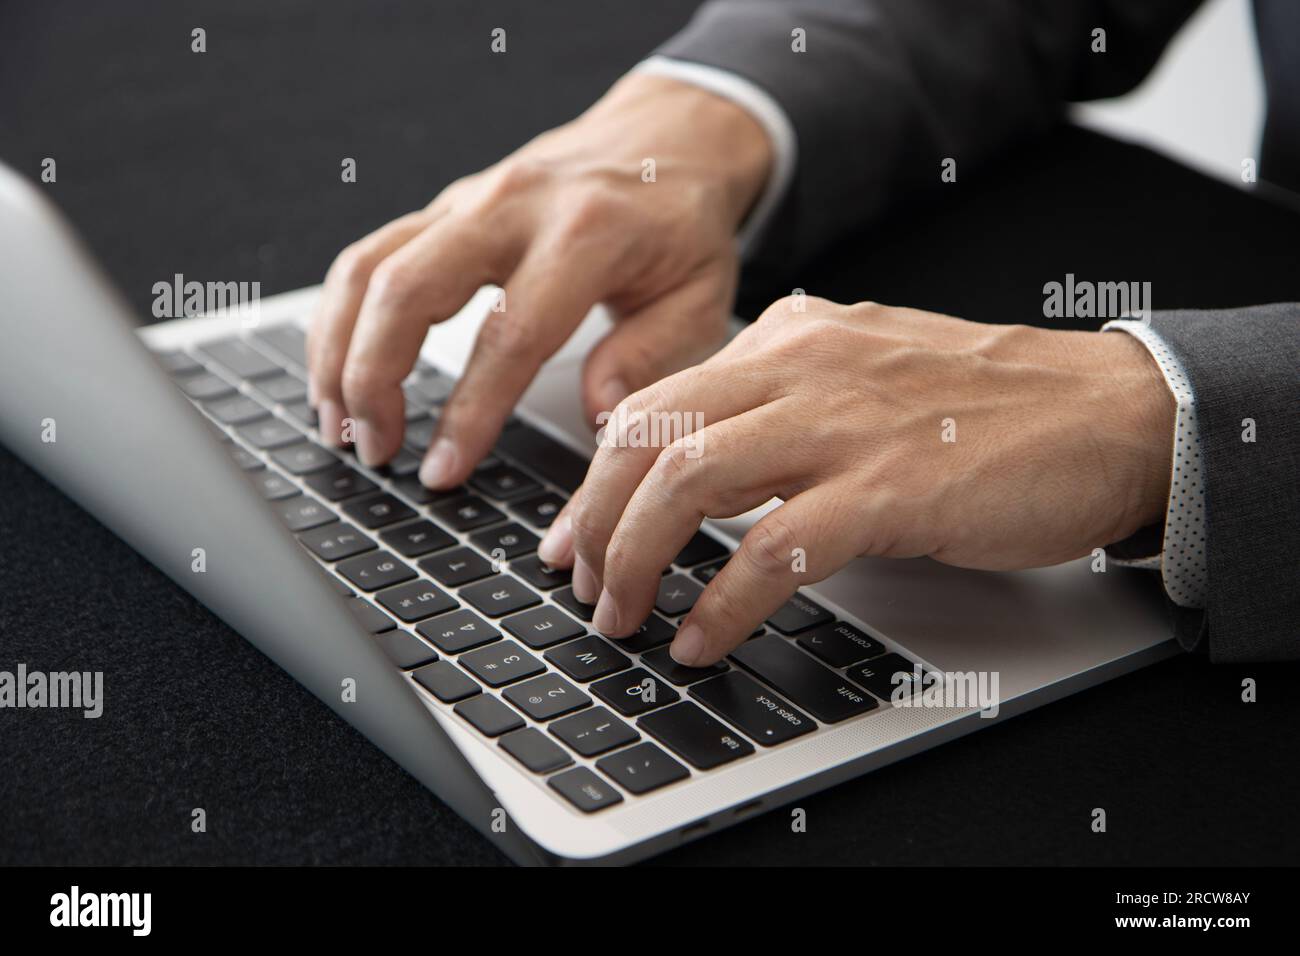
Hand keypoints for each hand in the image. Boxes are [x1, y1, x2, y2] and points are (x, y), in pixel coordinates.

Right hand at [306, 73, 771, 486]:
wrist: (666, 140)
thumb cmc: (683, 225)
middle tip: (373, 450)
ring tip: (338, 423)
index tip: (443, 470)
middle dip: (372, 379)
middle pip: (407, 289)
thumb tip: (597, 414)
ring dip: (338, 350)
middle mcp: (513, 207)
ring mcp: (467, 200)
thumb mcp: (703, 297)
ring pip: (368, 266)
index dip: (469, 413)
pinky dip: (340, 317)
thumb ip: (651, 357)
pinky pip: (368, 255)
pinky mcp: (443, 208)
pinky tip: (339, 370)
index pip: (509, 336)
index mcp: (586, 234)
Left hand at [538, 297, 1174, 665]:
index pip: (655, 400)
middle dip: (596, 522)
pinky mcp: (892, 486)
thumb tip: (703, 457)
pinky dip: (723, 604)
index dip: (596, 478)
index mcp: (791, 336)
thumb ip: (784, 396)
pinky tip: (703, 639)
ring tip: (626, 617)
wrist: (1109, 411)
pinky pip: (773, 550)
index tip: (575, 535)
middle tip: (585, 583)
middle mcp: (803, 366)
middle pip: (648, 436)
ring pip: (689, 481)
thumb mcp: (865, 372)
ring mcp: (845, 423)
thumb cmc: (992, 404)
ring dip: (639, 559)